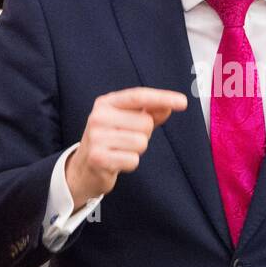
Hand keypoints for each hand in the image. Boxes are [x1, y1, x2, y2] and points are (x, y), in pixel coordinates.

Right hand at [65, 87, 187, 209]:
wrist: (82, 169)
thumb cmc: (109, 141)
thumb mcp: (126, 121)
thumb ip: (149, 112)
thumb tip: (168, 105)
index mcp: (106, 103)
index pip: (138, 96)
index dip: (162, 97)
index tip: (183, 102)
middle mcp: (98, 117)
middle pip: (145, 123)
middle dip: (143, 134)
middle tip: (125, 140)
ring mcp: (97, 138)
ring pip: (141, 142)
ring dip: (136, 150)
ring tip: (120, 150)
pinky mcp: (99, 158)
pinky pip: (133, 160)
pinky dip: (130, 163)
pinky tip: (116, 162)